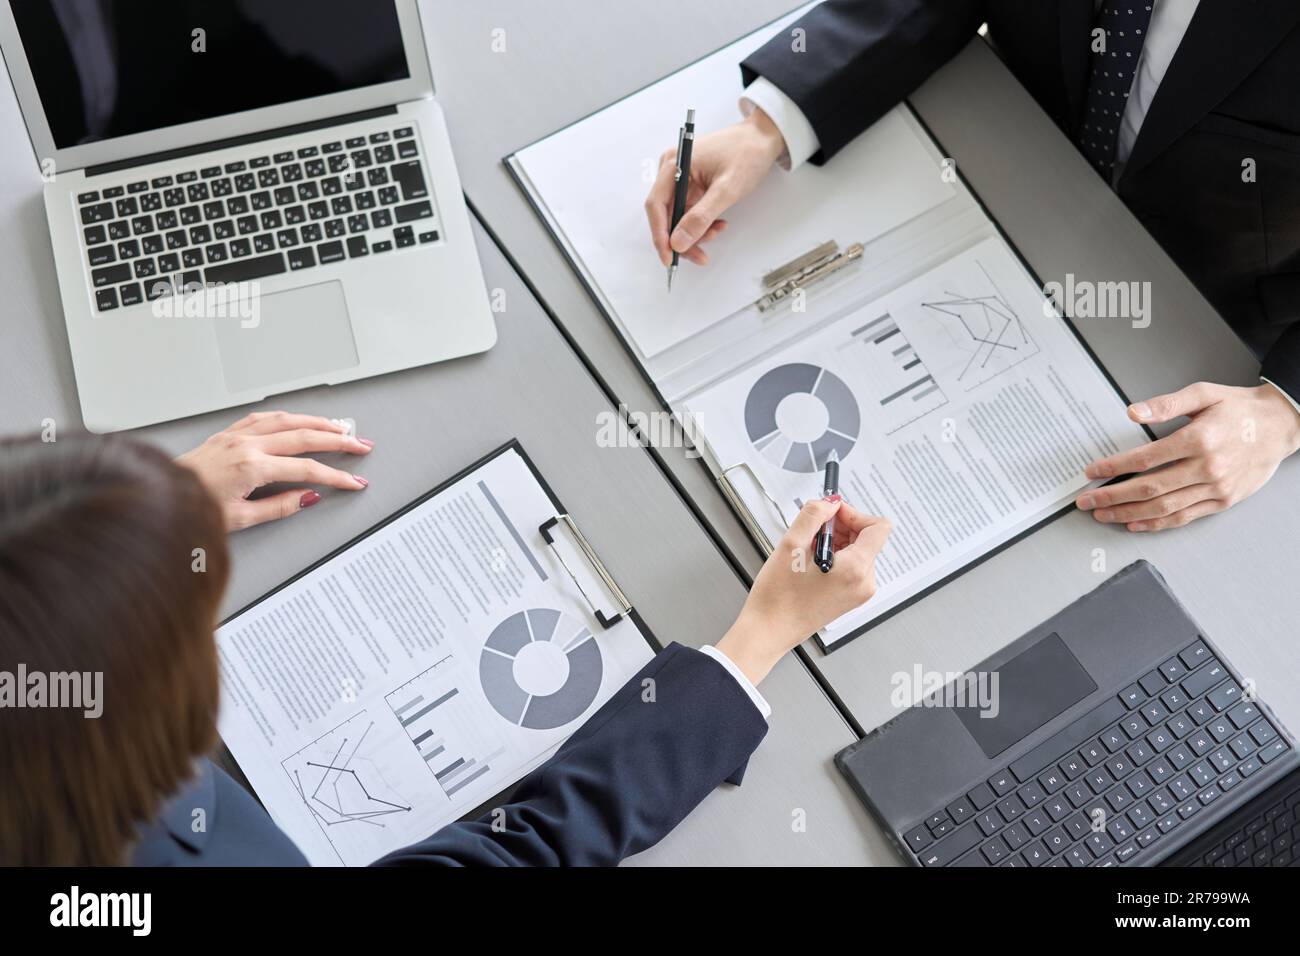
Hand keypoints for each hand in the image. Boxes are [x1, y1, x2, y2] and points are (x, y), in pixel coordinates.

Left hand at [177, 411, 372, 530]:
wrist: (161, 494)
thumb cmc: (193, 507)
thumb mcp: (240, 518)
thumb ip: (279, 506)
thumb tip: (307, 497)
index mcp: (251, 467)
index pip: (307, 469)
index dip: (336, 476)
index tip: (353, 481)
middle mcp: (246, 445)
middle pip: (305, 437)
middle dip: (339, 441)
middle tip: (361, 445)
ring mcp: (237, 435)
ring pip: (288, 420)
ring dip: (318, 422)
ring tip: (340, 427)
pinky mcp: (228, 432)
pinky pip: (265, 417)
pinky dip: (289, 416)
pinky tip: (300, 418)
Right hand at [644, 107, 785, 266]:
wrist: (763, 138)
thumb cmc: (747, 153)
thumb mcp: (726, 189)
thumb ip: (701, 217)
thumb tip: (678, 242)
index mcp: (674, 164)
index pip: (656, 205)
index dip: (660, 235)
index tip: (668, 257)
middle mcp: (672, 171)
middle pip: (666, 215)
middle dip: (681, 238)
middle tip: (699, 256)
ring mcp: (681, 178)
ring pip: (678, 217)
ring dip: (695, 232)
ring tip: (717, 232)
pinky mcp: (691, 186)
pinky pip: (689, 212)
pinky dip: (702, 224)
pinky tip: (718, 224)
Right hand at [716, 498, 891, 683]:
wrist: (769, 631)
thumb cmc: (778, 598)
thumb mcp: (791, 545)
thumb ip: (813, 515)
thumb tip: (830, 503)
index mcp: (856, 569)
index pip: (878, 526)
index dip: (854, 514)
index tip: (832, 514)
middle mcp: (864, 582)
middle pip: (868, 538)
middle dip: (841, 527)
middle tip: (812, 531)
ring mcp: (859, 593)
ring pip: (858, 551)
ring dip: (836, 542)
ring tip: (808, 551)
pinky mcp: (850, 598)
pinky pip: (852, 567)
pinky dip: (835, 557)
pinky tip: (811, 563)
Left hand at [1076, 382, 1299, 531]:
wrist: (1281, 426)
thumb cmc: (1239, 409)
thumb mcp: (1204, 394)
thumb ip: (1166, 404)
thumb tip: (1133, 412)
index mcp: (1199, 440)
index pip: (1145, 458)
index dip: (1114, 467)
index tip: (1092, 472)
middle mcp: (1208, 468)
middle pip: (1149, 488)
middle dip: (1112, 496)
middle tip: (1087, 501)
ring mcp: (1216, 488)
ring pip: (1164, 508)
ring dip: (1128, 514)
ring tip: (1103, 514)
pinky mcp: (1223, 501)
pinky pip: (1185, 517)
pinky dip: (1157, 523)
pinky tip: (1135, 523)